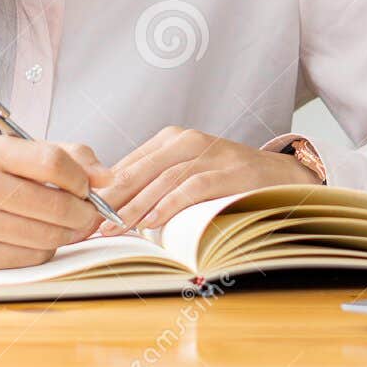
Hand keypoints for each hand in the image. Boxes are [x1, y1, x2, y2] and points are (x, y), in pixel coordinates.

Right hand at [0, 137, 112, 268]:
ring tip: (65, 224)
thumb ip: (67, 156)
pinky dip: (45, 249)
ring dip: (68, 233)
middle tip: (89, 212)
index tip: (88, 186)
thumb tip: (107, 178)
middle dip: (84, 212)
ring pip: (48, 235)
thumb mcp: (17, 154)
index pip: (53, 162)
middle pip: (56, 205)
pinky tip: (38, 237)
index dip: (82, 178)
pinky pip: (31, 258)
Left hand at [95, 126, 316, 234]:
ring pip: (163, 179)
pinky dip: (170, 204)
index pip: (128, 164)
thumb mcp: (187, 174)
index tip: (85, 213)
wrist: (280, 176)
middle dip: (113, 199)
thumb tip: (111, 209)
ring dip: (136, 206)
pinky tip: (154, 221)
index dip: (105, 190)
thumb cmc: (227, 180)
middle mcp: (187, 140)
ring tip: (116, 227)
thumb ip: (154, 184)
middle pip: (140, 169)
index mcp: (171, 139)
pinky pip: (192, 187)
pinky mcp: (228, 170)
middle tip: (93, 224)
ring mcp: (210, 153)